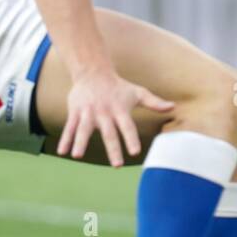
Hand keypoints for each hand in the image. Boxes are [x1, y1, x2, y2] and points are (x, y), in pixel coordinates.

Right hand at [59, 66, 173, 166]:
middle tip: (117, 165)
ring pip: (83, 129)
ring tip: (77, 156)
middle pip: (108, 133)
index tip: (135, 152)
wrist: (93, 72)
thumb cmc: (119, 86)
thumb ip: (154, 102)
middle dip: (113, 148)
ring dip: (80, 142)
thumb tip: (173, 107)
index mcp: (120, 110)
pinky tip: (62, 152)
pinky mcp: (75, 112)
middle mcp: (104, 112)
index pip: (127, 126)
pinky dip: (65, 139)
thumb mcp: (138, 93)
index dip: (131, 138)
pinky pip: (70, 127)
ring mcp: (88, 112)